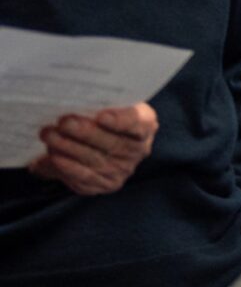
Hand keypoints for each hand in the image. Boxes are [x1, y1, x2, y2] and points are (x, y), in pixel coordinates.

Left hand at [27, 102, 157, 194]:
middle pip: (113, 143)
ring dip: (69, 148)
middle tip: (64, 123)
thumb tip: (73, 102)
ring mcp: (123, 169)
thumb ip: (97, 104)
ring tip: (49, 136)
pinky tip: (54, 157)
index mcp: (144, 124)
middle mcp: (138, 149)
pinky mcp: (107, 184)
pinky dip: (68, 168)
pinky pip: (86, 178)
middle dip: (86, 133)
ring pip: (96, 160)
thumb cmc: (103, 117)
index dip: (121, 121)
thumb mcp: (108, 104)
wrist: (102, 143)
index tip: (102, 116)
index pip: (139, 123)